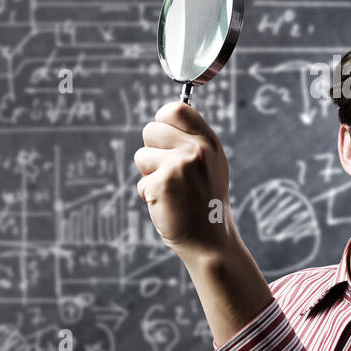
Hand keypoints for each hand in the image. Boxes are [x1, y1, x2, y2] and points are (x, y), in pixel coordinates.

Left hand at [133, 101, 235, 260]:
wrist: (209, 240)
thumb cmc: (204, 203)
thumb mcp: (210, 165)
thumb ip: (191, 141)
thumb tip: (163, 118)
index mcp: (209, 142)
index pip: (175, 109)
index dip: (162, 121)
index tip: (163, 138)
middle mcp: (197, 150)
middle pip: (150, 130)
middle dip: (152, 151)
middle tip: (169, 174)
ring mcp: (180, 166)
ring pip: (141, 156)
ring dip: (149, 175)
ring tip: (171, 190)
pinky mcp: (163, 184)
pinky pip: (141, 183)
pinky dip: (148, 195)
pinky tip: (167, 204)